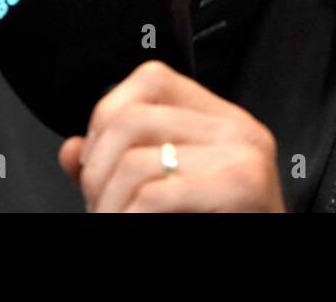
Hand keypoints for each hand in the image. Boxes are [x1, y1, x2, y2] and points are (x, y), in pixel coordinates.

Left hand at [57, 59, 285, 211]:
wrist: (265, 257)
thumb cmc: (218, 226)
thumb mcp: (167, 191)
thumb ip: (119, 166)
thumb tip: (71, 151)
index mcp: (220, 119)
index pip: (151, 78)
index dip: (107, 114)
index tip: (96, 160)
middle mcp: (236, 127)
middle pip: (132, 118)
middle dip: (97, 170)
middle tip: (99, 205)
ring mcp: (243, 154)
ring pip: (135, 161)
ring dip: (108, 204)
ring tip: (114, 221)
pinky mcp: (242, 186)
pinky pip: (154, 195)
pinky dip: (129, 219)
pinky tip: (133, 228)